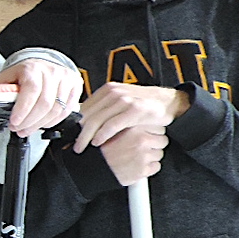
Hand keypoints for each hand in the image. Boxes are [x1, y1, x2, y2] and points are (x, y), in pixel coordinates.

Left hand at [0, 58, 84, 136]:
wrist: (43, 63)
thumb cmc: (24, 73)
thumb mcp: (6, 77)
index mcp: (32, 68)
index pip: (31, 90)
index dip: (23, 110)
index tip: (14, 122)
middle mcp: (51, 72)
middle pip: (44, 104)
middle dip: (29, 122)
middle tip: (18, 129)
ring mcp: (65, 78)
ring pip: (56, 109)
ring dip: (40, 124)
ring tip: (28, 129)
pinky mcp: (75, 85)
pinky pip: (66, 110)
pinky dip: (54, 121)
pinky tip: (43, 124)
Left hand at [74, 83, 189, 153]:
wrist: (169, 102)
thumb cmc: (143, 105)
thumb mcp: (120, 103)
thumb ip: (104, 109)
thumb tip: (83, 122)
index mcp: (108, 90)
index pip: (84, 107)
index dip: (74, 123)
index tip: (69, 136)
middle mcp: (114, 92)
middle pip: (88, 115)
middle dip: (78, 133)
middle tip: (73, 146)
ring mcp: (125, 100)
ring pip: (97, 120)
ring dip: (86, 136)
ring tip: (81, 148)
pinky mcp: (135, 110)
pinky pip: (112, 124)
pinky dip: (102, 135)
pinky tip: (97, 143)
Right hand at [99, 125, 169, 184]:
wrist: (92, 167)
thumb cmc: (100, 149)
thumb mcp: (113, 128)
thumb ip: (131, 124)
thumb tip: (149, 120)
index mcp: (134, 127)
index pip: (158, 127)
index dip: (151, 132)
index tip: (144, 137)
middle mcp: (141, 139)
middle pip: (161, 140)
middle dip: (153, 144)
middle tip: (139, 148)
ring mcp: (143, 155)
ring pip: (159, 154)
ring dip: (150, 157)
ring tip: (135, 157)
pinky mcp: (143, 169)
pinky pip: (155, 167)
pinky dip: (148, 168)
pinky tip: (135, 166)